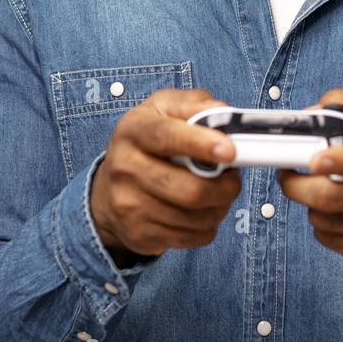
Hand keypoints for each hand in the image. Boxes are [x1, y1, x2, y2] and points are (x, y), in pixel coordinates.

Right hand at [90, 88, 239, 265]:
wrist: (109, 191)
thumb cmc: (148, 143)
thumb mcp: (164, 109)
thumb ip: (194, 104)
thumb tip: (223, 113)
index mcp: (133, 130)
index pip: (166, 136)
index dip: (200, 144)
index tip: (229, 151)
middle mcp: (124, 167)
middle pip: (189, 189)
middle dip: (225, 187)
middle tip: (233, 178)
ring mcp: (128, 205)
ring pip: (195, 217)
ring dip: (220, 206)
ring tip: (218, 193)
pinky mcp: (139, 233)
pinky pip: (192, 237)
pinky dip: (208, 226)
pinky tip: (202, 212)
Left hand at [277, 89, 342, 274]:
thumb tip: (311, 115)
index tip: (316, 161)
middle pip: (334, 197)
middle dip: (296, 185)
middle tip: (287, 174)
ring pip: (324, 219)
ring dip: (310, 204)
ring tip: (322, 190)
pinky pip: (329, 239)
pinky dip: (321, 224)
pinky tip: (336, 213)